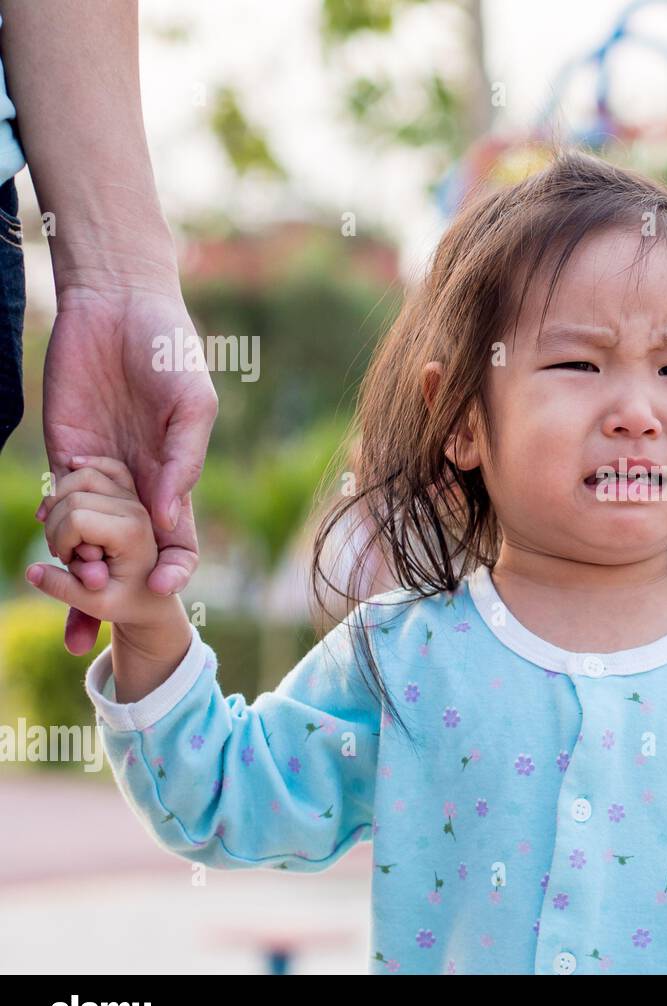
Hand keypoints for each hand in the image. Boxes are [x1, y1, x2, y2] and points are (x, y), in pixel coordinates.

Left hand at [37, 286, 216, 654]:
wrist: (116, 303)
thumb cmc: (170, 350)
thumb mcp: (193, 405)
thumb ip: (182, 460)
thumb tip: (168, 517)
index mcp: (176, 476)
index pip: (178, 537)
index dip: (175, 567)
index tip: (167, 591)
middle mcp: (138, 482)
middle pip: (130, 551)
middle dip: (119, 589)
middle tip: (102, 615)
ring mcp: (99, 470)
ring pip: (90, 536)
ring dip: (81, 570)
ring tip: (73, 604)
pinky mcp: (63, 451)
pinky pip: (57, 499)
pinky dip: (54, 527)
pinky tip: (49, 548)